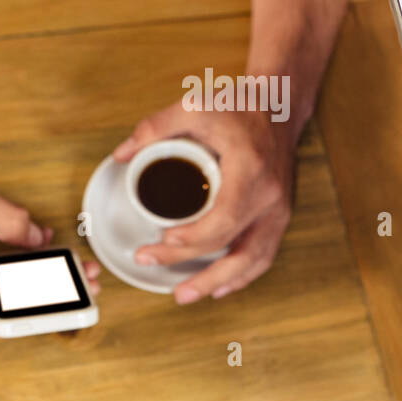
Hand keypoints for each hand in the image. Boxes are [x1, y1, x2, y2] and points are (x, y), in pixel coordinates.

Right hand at [0, 174, 100, 337]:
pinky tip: (47, 258)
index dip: (25, 320)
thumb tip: (38, 239)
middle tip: (84, 281)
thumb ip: (9, 219)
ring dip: (38, 288)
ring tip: (75, 271)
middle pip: (4, 314)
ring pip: (3, 303)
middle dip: (48, 299)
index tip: (58, 308)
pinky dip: (21, 276)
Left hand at [112, 102, 295, 303]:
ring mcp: (278, 211)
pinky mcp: (278, 217)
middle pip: (234, 247)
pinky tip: (219, 287)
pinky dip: (241, 276)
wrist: (279, 107)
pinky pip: (263, 256)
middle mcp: (270, 197)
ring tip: (184, 295)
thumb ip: (157, 126)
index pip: (225, 218)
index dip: (194, 237)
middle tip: (151, 261)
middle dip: (191, 264)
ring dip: (218, 283)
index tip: (164, 239)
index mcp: (251, 171)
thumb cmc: (240, 107)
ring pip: (252, 261)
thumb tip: (122, 154)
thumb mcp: (196, 105)